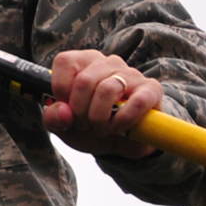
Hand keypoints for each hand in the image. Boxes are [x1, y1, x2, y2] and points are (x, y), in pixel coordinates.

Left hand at [40, 49, 160, 159]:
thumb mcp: (63, 126)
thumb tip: (63, 112)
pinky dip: (123, 120)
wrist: (122, 144)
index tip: (66, 110)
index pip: (65, 61)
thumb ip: (53, 118)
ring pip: (108, 89)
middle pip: (84, 81)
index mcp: (82, 62)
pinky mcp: (152, 90)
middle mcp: (107, 62)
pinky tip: (118, 129)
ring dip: (99, 118)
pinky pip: (137, 101)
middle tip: (84, 126)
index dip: (60, 90)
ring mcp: (131, 74)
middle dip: (79, 112)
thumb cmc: (89, 127)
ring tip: (100, 129)